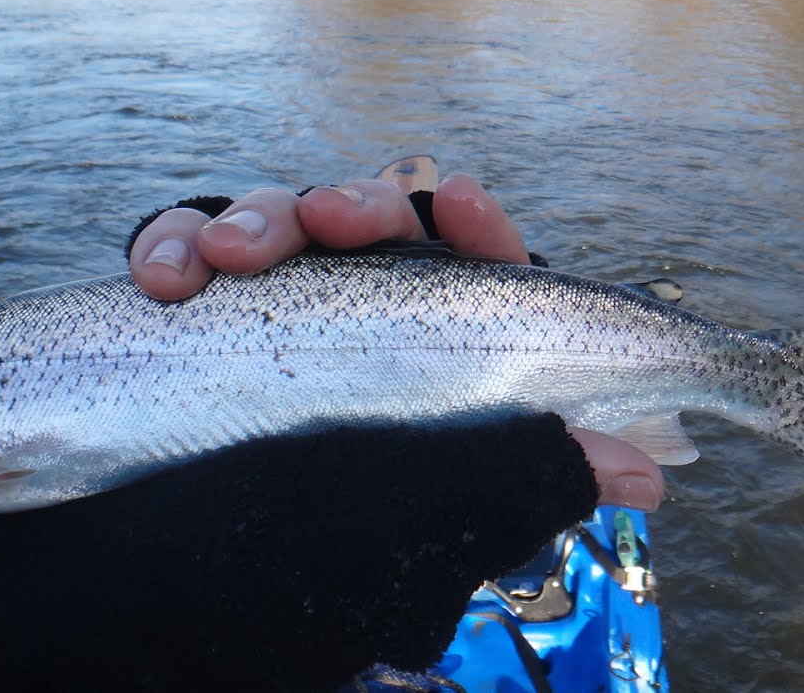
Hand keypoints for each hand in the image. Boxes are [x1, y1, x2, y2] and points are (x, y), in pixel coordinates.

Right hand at [125, 169, 664, 511]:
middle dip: (352, 204)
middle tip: (327, 218)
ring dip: (253, 220)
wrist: (198, 601)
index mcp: (434, 342)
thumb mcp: (444, 512)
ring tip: (225, 258)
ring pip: (276, 220)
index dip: (477, 226)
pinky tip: (163, 280)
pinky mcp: (200, 311)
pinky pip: (184, 251)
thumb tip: (640, 473)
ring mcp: (277, 303)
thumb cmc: (338, 546)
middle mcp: (358, 309)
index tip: (462, 203)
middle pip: (370, 221)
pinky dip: (172, 248)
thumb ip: (531, 477)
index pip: (472, 261)